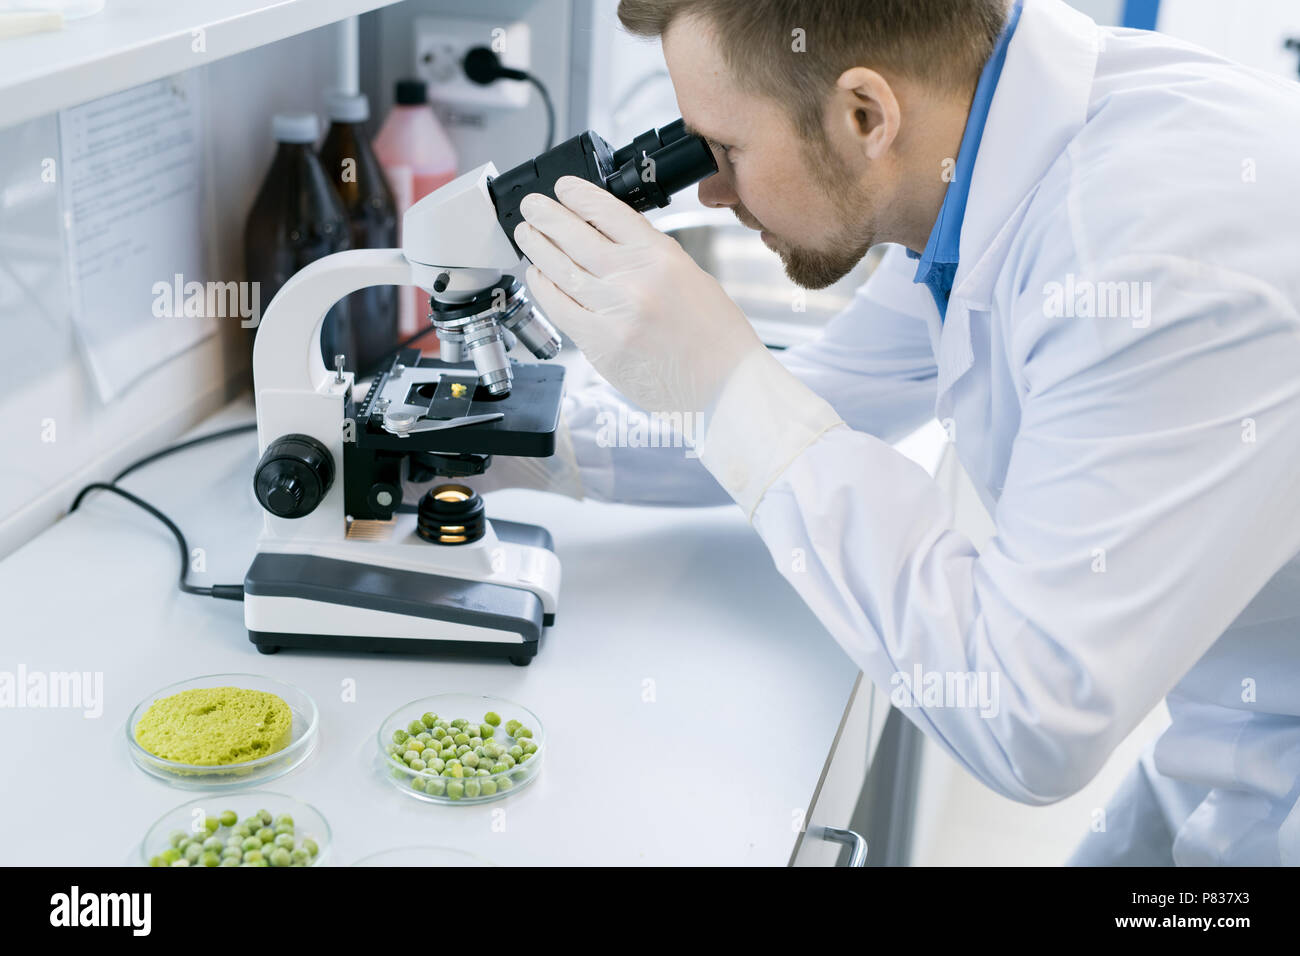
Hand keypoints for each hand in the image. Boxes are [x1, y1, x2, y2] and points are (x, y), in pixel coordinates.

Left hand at [514, 175, 768, 421]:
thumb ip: (648, 259)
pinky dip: (543, 288)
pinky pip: (559, 308)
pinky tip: (537, 276)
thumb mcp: (690, 277)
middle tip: (532, 207)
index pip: (608, 212)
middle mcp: (634, 279)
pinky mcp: (599, 343)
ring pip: (560, 269)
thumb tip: (608, 243)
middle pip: (575, 236)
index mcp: (661, 256)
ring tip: (526, 235)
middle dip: (547, 216)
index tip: (564, 189)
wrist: (725, 385)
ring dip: (537, 247)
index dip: (578, 196)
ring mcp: (613, 311)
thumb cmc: (716, 337)